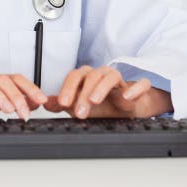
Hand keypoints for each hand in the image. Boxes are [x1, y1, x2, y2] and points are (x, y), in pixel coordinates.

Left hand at [44, 65, 172, 118]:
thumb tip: (45, 103)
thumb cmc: (100, 105)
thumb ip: (62, 103)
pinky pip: (141, 84)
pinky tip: (127, 96)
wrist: (125, 110)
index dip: (68, 88)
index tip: (62, 103)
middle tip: (78, 112)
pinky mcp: (137, 88)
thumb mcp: (79, 105)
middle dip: (83, 94)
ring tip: (94, 101)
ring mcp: (120, 79)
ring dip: (102, 88)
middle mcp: (102, 74)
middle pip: (91, 76)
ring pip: (111, 76)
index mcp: (87, 76)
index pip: (74, 77)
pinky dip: (135, 88)